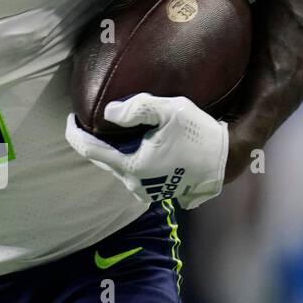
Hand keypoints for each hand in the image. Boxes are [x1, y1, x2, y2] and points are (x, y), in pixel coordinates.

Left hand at [64, 93, 228, 209]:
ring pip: (119, 170)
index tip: (71, 116)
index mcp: (132, 167)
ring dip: (115, 153)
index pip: (87, 150)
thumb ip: (136, 108)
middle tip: (92, 121)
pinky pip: (136, 176)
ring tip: (116, 134)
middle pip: (102, 160)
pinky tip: (139, 147)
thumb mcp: (170, 110)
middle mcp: (137, 185)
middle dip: (94, 141)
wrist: (232, 156)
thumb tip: (107, 114)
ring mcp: (150, 192)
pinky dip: (132, 161)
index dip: (73, 131)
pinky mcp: (163, 193)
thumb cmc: (199, 131)